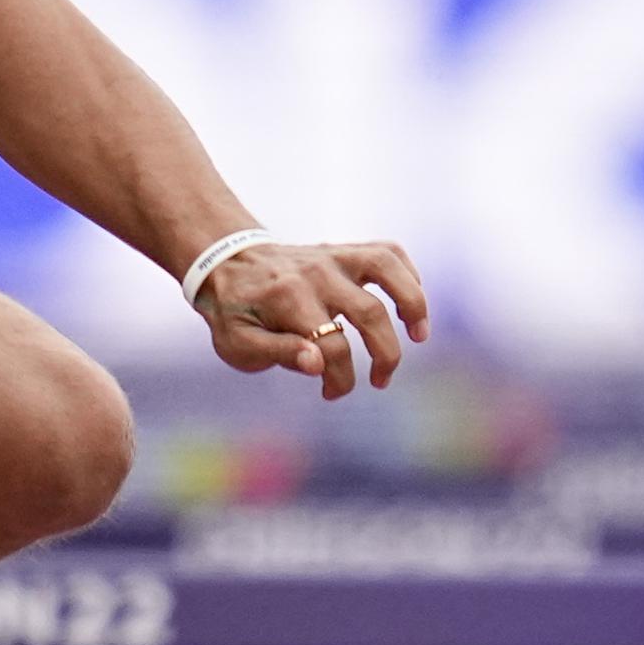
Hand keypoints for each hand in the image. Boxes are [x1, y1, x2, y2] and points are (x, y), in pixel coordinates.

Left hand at [195, 240, 428, 400]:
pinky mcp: (342, 251)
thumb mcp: (236, 343)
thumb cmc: (234, 312)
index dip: (340, 379)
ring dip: (414, 304)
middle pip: (370, 312)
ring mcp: (331, 257)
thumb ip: (276, 353)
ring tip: (420, 337)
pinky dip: (408, 276)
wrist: (224, 263)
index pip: (332, 346)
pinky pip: (387, 252)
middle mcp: (315, 273)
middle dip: (385, 356)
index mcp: (287, 299)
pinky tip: (410, 305)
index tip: (331, 393)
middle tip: (380, 382)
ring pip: (388, 268)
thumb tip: (317, 364)